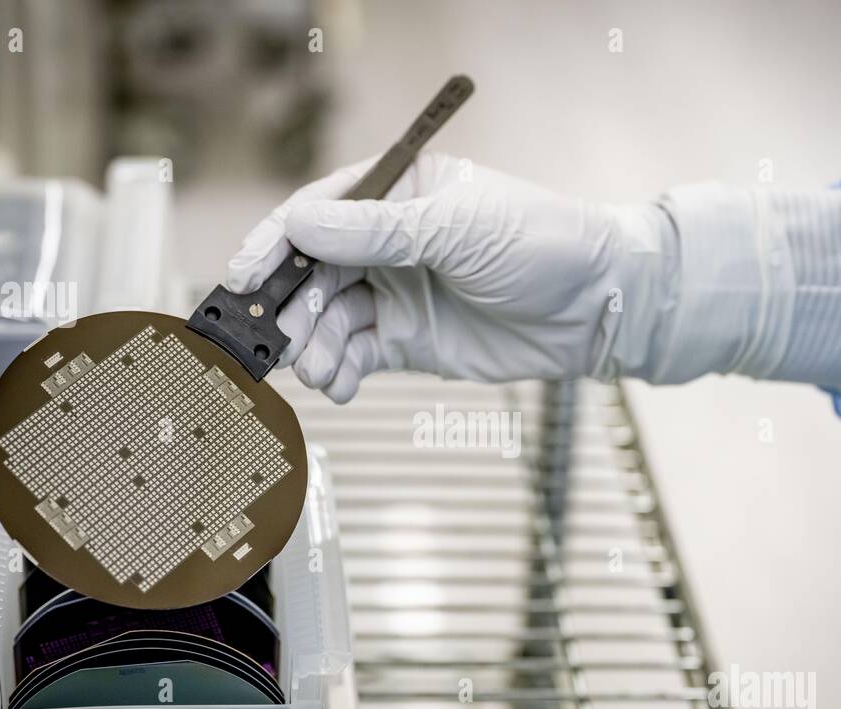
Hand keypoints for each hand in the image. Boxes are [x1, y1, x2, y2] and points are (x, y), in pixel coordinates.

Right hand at [227, 152, 676, 401]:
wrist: (596, 306)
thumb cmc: (541, 242)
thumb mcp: (457, 226)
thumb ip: (377, 231)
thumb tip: (300, 227)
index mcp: (394, 193)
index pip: (316, 213)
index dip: (274, 243)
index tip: (244, 275)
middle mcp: (385, 242)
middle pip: (311, 271)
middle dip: (288, 306)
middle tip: (272, 338)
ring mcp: (395, 292)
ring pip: (327, 319)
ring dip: (312, 345)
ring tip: (317, 368)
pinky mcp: (408, 340)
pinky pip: (356, 354)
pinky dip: (340, 371)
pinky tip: (340, 384)